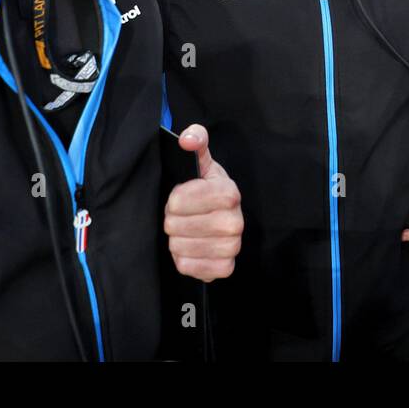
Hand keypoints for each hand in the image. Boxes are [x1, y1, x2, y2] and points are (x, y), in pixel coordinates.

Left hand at [164, 124, 242, 281]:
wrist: (217, 219)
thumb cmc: (205, 191)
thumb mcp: (201, 162)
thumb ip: (195, 139)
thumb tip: (188, 139)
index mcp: (230, 192)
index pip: (183, 198)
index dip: (174, 198)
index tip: (176, 198)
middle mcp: (236, 222)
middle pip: (179, 226)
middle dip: (172, 220)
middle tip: (179, 216)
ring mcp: (232, 247)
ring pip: (181, 247)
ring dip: (175, 240)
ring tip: (184, 231)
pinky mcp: (225, 268)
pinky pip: (189, 267)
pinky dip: (183, 259)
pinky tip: (189, 248)